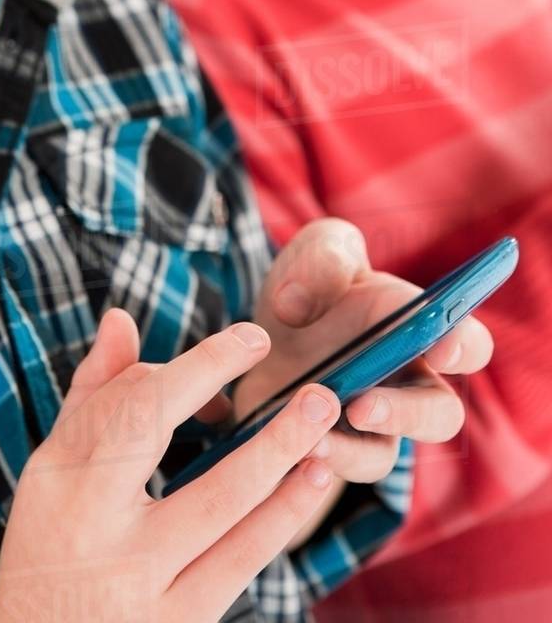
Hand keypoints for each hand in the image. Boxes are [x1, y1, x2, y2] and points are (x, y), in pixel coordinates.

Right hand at [0, 307, 341, 622]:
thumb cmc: (48, 536)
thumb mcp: (55, 461)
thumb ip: (95, 390)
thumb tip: (122, 318)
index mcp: (68, 484)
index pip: (141, 413)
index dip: (202, 368)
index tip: (250, 337)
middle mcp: (107, 540)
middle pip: (200, 477)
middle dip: (267, 433)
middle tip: (319, 391)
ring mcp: (145, 590)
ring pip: (231, 521)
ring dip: (286, 469)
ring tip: (324, 427)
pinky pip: (241, 565)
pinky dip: (281, 518)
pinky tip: (310, 481)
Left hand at [232, 219, 493, 528]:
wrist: (256, 336)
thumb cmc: (307, 287)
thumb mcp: (314, 253)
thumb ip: (321, 258)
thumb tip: (297, 303)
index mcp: (415, 327)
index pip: (467, 344)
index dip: (463, 348)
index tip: (440, 349)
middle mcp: (403, 382)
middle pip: (440, 416)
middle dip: (407, 416)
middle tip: (361, 407)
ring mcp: (368, 423)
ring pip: (383, 457)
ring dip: (351, 452)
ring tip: (311, 440)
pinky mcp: (329, 449)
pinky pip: (333, 472)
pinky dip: (315, 465)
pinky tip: (290, 452)